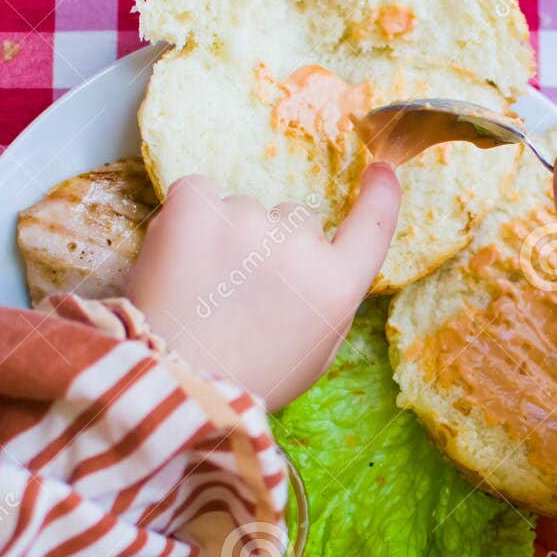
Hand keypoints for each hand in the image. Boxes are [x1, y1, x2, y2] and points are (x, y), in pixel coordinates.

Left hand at [127, 165, 400, 408]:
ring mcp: (248, 220)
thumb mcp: (314, 354)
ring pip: (243, 209)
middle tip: (240, 292)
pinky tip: (178, 259)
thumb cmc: (247, 380)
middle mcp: (301, 245)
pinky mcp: (196, 207)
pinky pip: (198, 193)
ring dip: (227, 234)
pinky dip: (189, 217)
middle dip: (274, 244)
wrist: (176, 385)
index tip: (379, 171)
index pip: (373, 226)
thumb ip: (326, 300)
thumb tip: (322, 258)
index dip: (380, 195)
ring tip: (201, 288)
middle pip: (295, 219)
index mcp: (336, 286)